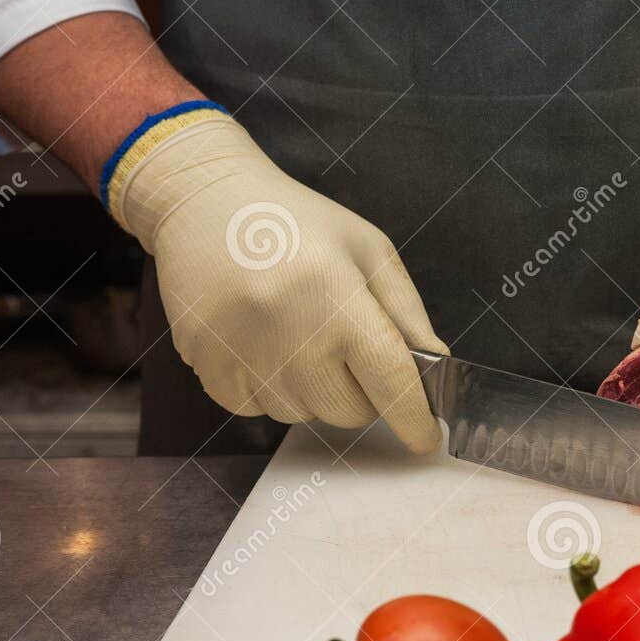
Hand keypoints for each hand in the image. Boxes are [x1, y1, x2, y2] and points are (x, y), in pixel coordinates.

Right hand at [110, 112, 445, 451]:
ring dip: (312, 388)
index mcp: (338, 301)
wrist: (204, 202)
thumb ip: (406, 314)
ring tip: (295, 330)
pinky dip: (271, 388)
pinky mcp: (209, 371)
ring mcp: (245, 359)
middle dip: (360, 391)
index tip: (427, 438)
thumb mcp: (369, 251)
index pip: (391, 383)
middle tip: (343, 344)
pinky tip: (263, 340)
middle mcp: (291, 337)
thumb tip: (435, 369)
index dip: (415, 419)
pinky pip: (259, 410)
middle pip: (350, 412)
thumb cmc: (297, 223)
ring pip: (304, 414)